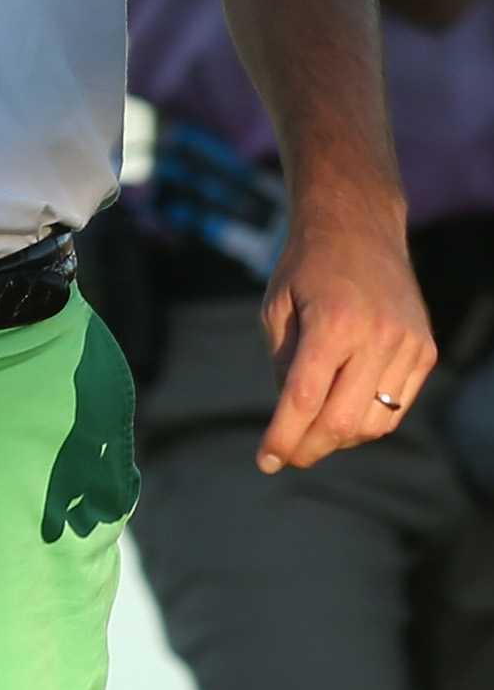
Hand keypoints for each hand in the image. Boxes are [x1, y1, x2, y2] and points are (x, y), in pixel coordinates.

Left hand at [258, 200, 434, 471]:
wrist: (359, 228)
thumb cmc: (305, 267)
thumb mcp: (277, 308)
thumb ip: (284, 364)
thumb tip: (291, 417)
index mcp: (333, 324)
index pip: (304, 398)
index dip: (283, 436)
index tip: (265, 461)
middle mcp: (377, 338)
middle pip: (342, 420)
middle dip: (309, 448)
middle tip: (286, 456)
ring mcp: (408, 346)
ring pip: (375, 422)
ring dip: (339, 439)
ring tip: (311, 436)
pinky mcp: (425, 351)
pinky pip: (398, 405)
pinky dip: (368, 420)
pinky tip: (341, 415)